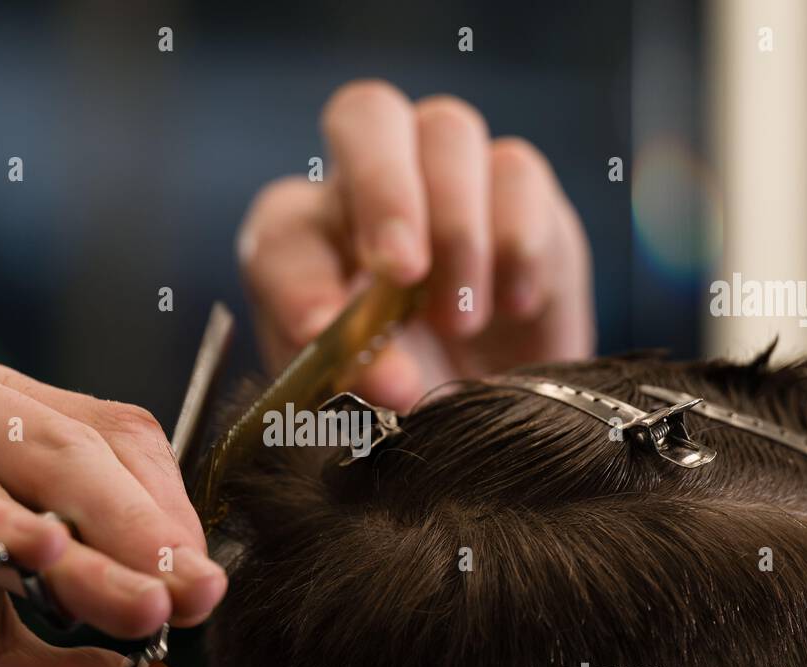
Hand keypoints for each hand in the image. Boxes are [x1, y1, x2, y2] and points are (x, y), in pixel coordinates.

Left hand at [239, 80, 594, 410]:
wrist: (489, 410)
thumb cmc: (406, 402)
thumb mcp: (370, 407)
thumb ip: (364, 387)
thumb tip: (395, 382)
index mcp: (305, 244)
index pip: (286, 233)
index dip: (301, 279)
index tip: (321, 334)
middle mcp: (368, 189)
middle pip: (365, 116)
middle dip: (384, 190)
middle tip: (404, 273)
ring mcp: (447, 176)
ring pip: (447, 130)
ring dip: (456, 228)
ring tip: (462, 323)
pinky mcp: (520, 191)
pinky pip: (519, 171)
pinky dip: (518, 240)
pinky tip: (514, 306)